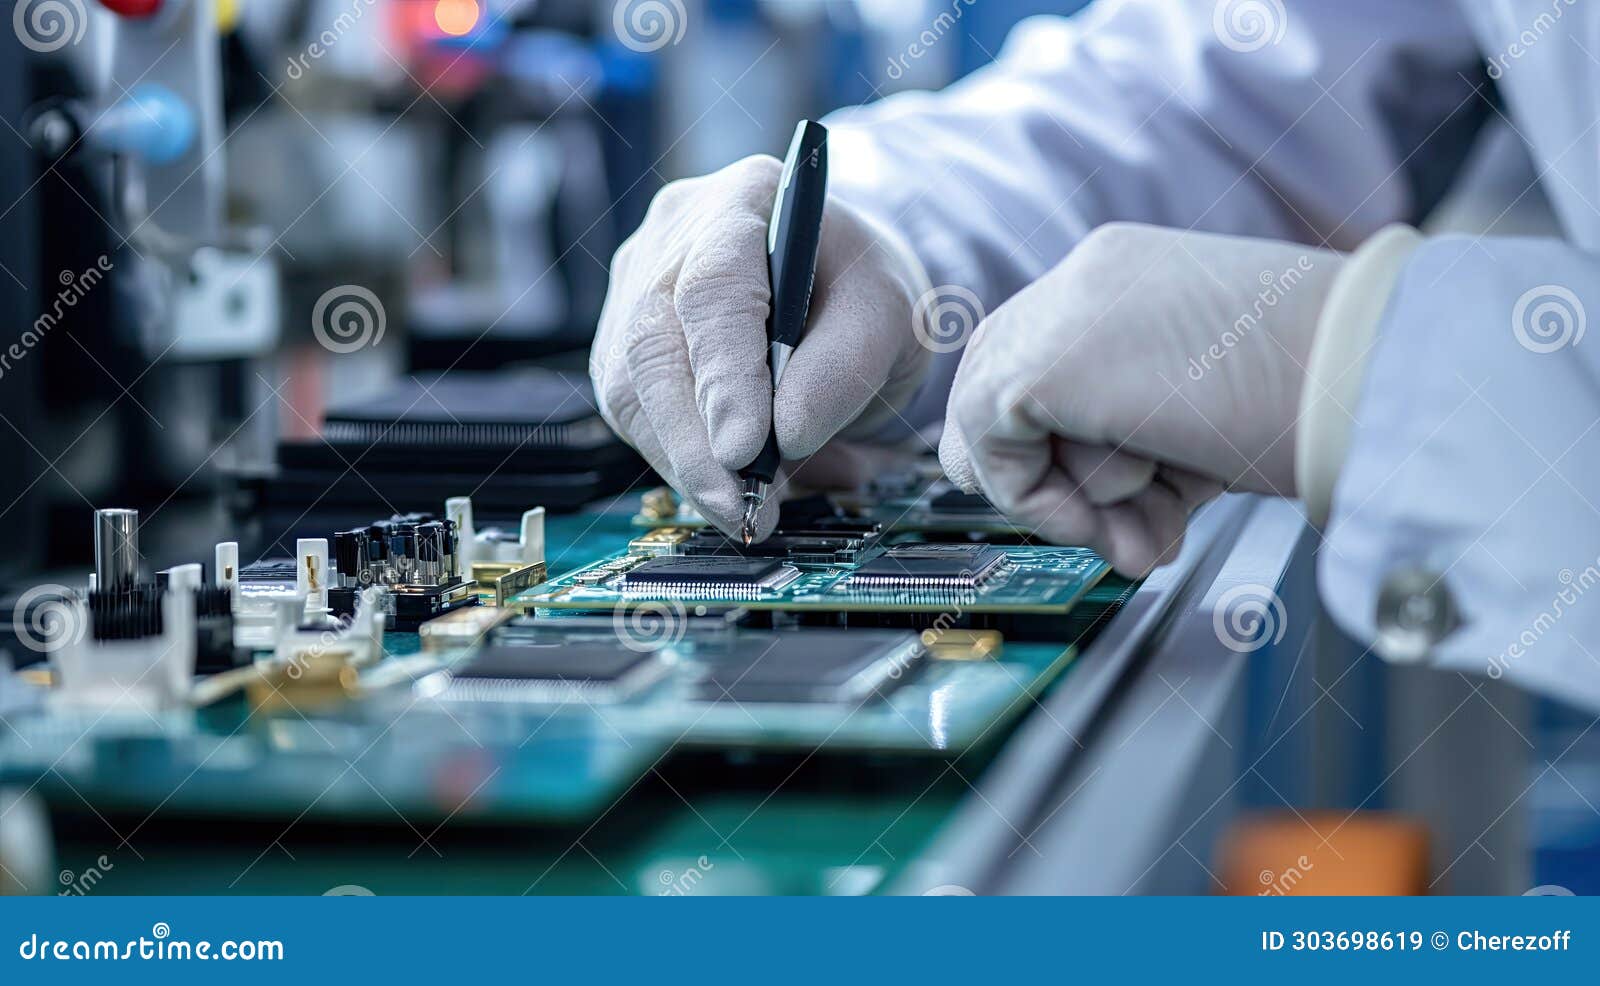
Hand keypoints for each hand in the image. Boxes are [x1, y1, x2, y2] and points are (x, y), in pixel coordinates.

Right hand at [591, 155, 933, 537]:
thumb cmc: (860, 289)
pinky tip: (723, 485)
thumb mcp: (889, 316)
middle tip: (743, 508)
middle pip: (651, 342)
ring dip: (685, 463)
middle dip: (694, 442)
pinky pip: (633, 412)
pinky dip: (680, 461)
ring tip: (746, 509)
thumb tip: (785, 436)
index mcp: (744, 201)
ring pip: (630, 387)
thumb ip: (845, 367)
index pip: (711, 288)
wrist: (839, 288)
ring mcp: (638, 285)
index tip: (744, 449)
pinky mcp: (626, 341)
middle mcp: (674, 236)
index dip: (723, 374)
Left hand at [939, 223, 1344, 574]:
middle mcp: (1085, 279)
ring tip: (1160, 513)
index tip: (1138, 507)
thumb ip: (1137, 430)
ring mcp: (1057, 311)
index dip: (1080, 457)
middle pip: (1010, 403)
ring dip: (1078, 497)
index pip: (1049, 376)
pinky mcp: (1040, 360)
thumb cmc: (1321, 397)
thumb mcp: (1205, 407)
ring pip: (1004, 428)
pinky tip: (1121, 509)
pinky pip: (990, 449)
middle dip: (1067, 485)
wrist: (1369, 376)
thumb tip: (1093, 495)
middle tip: (1137, 535)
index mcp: (1128, 278)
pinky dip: (1044, 504)